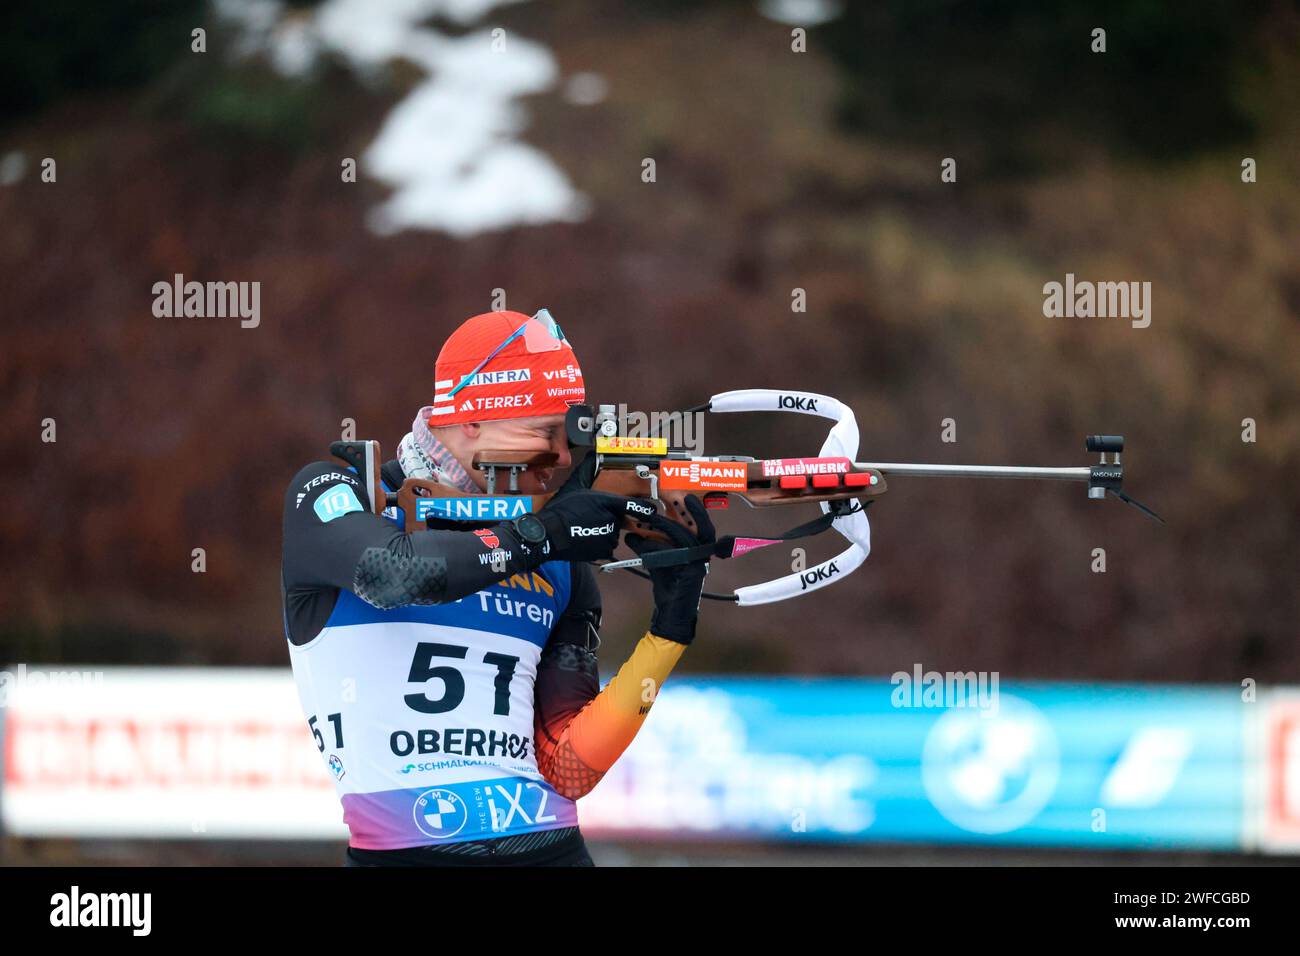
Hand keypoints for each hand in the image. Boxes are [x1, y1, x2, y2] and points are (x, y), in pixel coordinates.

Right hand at [537, 455, 657, 562]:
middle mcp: (611, 518)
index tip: (652, 510)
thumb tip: (591, 455)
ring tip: (586, 529)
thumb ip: (587, 471)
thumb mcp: (573, 485)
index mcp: (606, 501)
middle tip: (590, 518)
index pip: (633, 505)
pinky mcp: (603, 550)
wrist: (548, 534)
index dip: (645, 508)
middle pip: (619, 519)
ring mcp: (608, 535)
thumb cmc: (560, 510)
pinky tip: (586, 539)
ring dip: (605, 531)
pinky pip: (607, 546)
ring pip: (613, 533)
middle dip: (609, 518)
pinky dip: (600, 544)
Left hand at [624, 495, 715, 644]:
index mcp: (696, 550)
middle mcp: (701, 555)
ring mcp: (697, 564)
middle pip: (701, 529)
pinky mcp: (690, 573)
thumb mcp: (657, 561)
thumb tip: (631, 534)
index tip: (688, 497)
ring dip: (667, 525)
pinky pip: (673, 553)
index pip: (701, 527)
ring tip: (649, 518)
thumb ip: (647, 547)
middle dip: (694, 512)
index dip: (697, 512)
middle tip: (684, 497)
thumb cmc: (668, 586)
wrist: (671, 612)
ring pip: (684, 537)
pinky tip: (637, 540)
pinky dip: (654, 545)